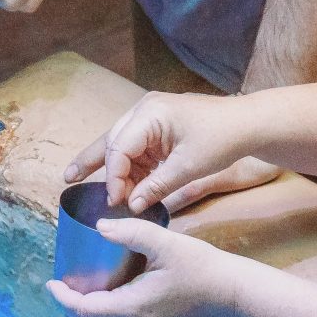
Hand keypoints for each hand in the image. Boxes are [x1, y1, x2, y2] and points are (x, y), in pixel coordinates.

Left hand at [46, 218, 236, 316]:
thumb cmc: (201, 266)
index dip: (62, 299)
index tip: (52, 284)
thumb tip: (98, 226)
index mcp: (132, 309)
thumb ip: (129, 232)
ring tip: (91, 306)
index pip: (83, 312)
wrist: (236, 295)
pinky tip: (120, 310)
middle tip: (69, 301)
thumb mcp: (163, 243)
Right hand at [65, 90, 283, 214]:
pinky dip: (129, 165)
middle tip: (68, 180)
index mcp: (150, 113)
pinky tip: (119, 182)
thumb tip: (130, 205)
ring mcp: (150, 116)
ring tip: (79, 179)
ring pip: (120, 142)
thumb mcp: (188, 168)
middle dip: (93, 162)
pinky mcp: (158, 126)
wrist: (248, 124)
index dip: (114, 177)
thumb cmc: (221, 140)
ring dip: (110, 166)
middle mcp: (145, 110)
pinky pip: (136, 146)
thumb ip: (155, 186)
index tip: (116, 201)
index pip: (120, 147)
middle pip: (111, 139)